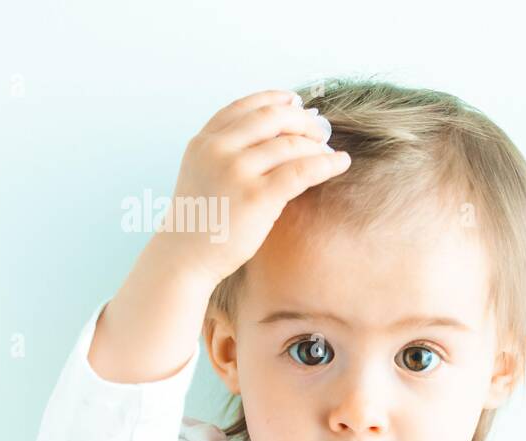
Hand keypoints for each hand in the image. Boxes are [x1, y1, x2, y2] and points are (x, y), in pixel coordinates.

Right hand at [152, 89, 350, 283]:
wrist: (184, 256)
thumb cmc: (201, 221)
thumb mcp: (202, 173)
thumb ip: (227, 152)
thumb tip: (276, 138)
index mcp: (204, 141)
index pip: (244, 107)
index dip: (274, 99)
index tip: (295, 101)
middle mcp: (218, 149)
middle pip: (271, 118)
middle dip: (302, 120)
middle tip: (320, 130)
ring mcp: (236, 171)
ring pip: (290, 144)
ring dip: (316, 144)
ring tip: (328, 151)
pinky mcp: (257, 196)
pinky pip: (302, 170)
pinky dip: (327, 163)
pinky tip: (341, 162)